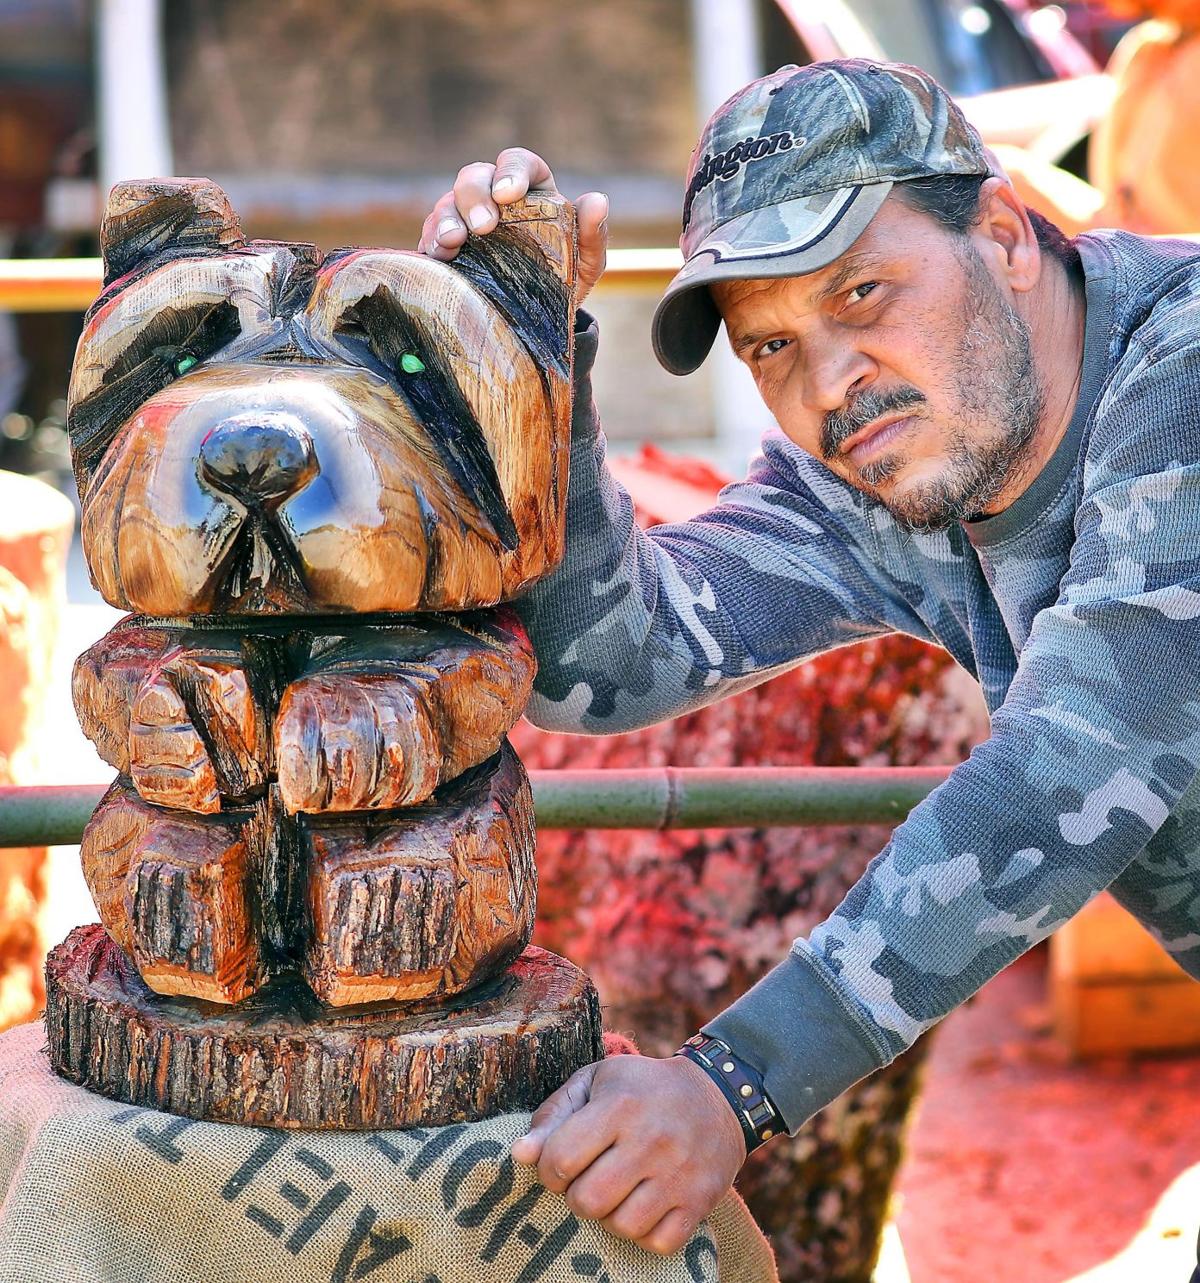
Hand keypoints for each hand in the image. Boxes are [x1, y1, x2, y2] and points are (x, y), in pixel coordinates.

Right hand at [418, 147, 608, 302]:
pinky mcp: (447, 246)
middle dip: (475, 196)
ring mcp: (466, 220)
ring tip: (451, 243)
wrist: (539, 317)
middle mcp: (494, 197)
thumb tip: (597, 201)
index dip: (511, 171)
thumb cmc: (565, 279)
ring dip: (446, 219)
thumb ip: (593, 234)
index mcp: (531, 189)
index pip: (518, 163)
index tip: (509, 193)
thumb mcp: (586, 262)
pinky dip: (429, 242)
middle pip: (475, 176)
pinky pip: (431, 234)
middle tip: (483, 227)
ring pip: (448, 203)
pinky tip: (434, 256)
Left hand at [511, 1054, 746, 1255]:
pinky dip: (645, 1233)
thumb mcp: (596, 1082)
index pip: (561, 1158)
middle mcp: (651, 1140)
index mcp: (619, 1105)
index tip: (562, 1162)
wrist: (718, 1093)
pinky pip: (659, 1243)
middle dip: (576, 1196)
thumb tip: (519, 1155)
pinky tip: (644, 1207)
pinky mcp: (700, 1201)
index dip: (550, 1168)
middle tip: (589, 1179)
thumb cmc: (642, 1088)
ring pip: (621, 1227)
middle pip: (587, 1201)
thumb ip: (553, 1115)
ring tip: (616, 1192)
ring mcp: (678, 1174)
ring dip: (609, 1217)